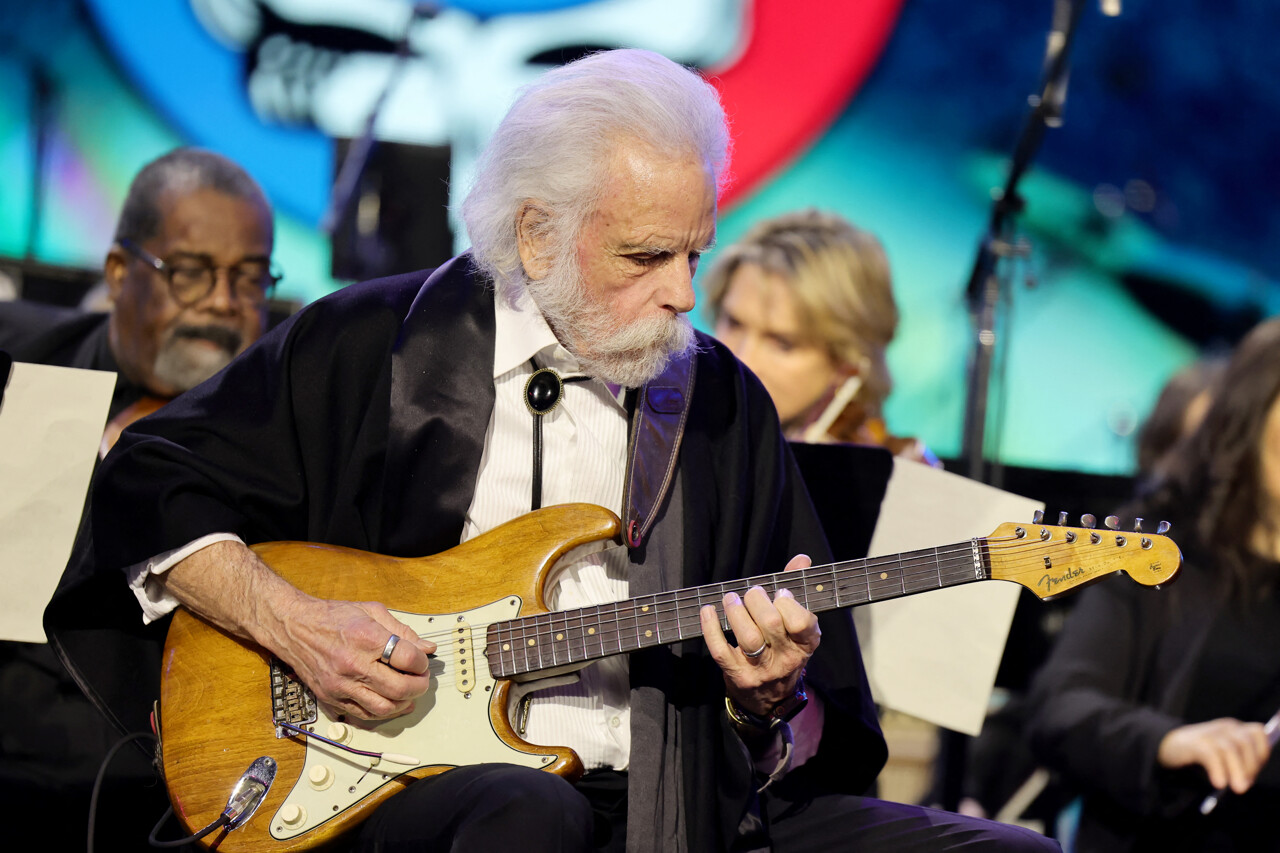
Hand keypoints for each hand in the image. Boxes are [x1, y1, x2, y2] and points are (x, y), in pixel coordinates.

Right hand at [261, 592, 436, 721]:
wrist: (294, 628)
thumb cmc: (332, 617)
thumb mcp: (371, 612)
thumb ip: (402, 631)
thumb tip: (427, 648)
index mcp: (365, 639)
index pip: (407, 659)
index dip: (421, 663)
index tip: (422, 661)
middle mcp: (353, 665)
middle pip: (399, 688)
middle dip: (419, 686)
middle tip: (421, 680)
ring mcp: (341, 685)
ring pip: (383, 708)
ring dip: (404, 703)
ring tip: (409, 692)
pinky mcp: (331, 698)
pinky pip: (364, 715)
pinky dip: (383, 712)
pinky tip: (391, 702)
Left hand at [699, 554, 819, 715]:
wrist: (770, 699)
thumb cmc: (783, 651)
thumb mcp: (797, 628)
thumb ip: (797, 590)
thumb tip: (801, 559)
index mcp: (805, 644)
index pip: (802, 621)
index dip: (787, 602)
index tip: (778, 593)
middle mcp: (786, 659)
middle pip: (771, 623)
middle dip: (757, 600)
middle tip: (752, 593)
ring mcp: (761, 669)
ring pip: (749, 637)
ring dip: (736, 611)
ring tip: (731, 599)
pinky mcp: (737, 675)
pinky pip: (720, 650)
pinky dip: (710, 627)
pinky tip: (707, 610)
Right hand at [1157, 717, 1270, 792]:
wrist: (1167, 748)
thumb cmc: (1200, 756)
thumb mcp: (1224, 758)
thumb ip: (1238, 764)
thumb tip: (1247, 781)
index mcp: (1234, 729)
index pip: (1258, 733)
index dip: (1261, 752)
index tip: (1255, 771)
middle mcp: (1224, 727)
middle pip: (1245, 742)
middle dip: (1250, 766)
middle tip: (1244, 785)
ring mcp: (1208, 732)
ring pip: (1230, 749)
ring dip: (1237, 771)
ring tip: (1237, 788)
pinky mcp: (1194, 742)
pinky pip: (1211, 755)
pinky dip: (1218, 770)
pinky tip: (1219, 783)